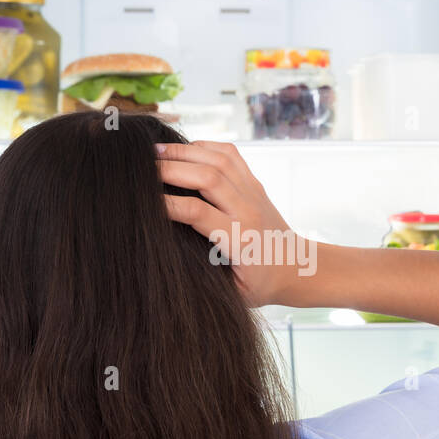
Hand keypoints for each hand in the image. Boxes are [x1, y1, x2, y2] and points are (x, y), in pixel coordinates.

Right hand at [156, 140, 311, 306]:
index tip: (141, 202)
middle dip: (171, 168)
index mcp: (241, 239)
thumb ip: (203, 275)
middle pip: (207, 178)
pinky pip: (230, 155)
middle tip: (140, 166)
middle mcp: (248, 210)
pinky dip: (205, 146)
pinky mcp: (254, 183)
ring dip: (185, 151)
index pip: (197, 213)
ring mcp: (253, 192)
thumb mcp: (232, 292)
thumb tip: (167, 262)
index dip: (166, 205)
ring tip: (155, 151)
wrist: (298, 268)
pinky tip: (184, 149)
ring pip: (218, 160)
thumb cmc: (260, 284)